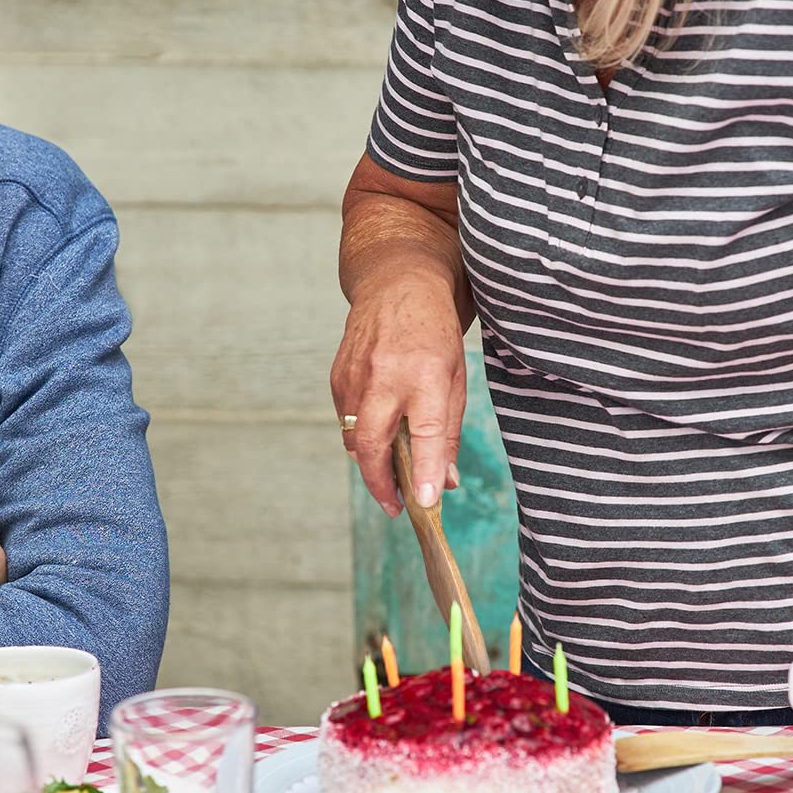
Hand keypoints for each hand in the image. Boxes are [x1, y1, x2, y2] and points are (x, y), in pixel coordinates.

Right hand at [331, 264, 466, 516]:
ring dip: (370, 464)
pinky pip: (345, 421)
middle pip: (371, 443)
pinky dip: (360, 437)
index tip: (425, 502)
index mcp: (425, 373)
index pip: (425, 432)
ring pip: (353, 438)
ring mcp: (355, 376)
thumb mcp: (455, 378)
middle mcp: (386, 375)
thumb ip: (448, 431)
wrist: (396, 285)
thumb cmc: (433, 334)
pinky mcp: (337, 377)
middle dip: (381, 483)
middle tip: (395, 507)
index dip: (424, 471)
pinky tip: (378, 435)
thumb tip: (443, 482)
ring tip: (392, 476)